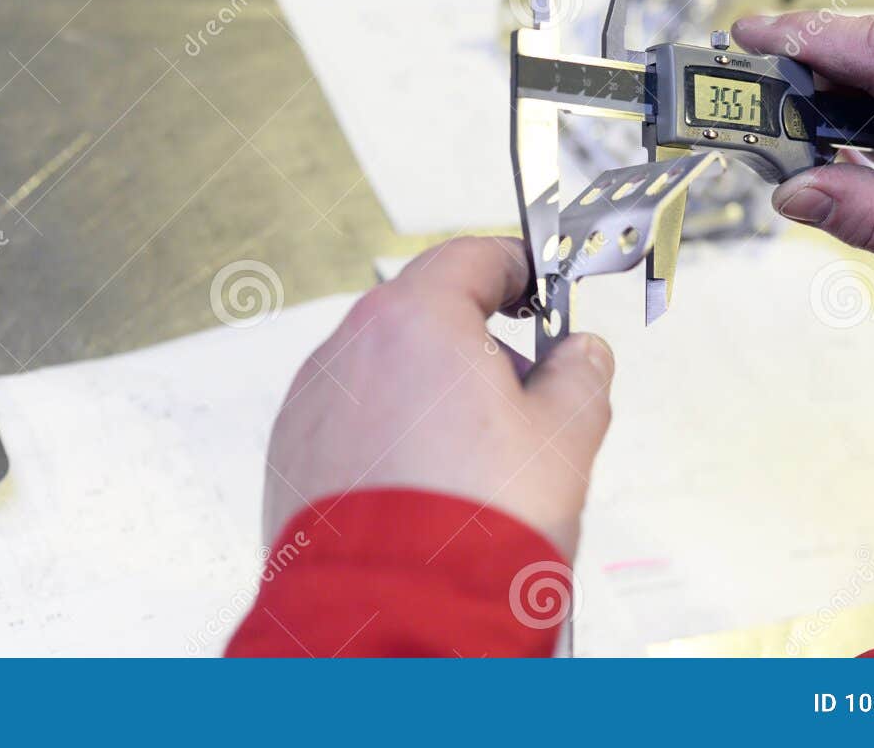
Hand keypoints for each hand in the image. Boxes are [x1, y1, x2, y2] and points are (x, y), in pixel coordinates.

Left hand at [262, 237, 613, 556]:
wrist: (397, 618)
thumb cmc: (471, 528)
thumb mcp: (564, 440)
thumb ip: (580, 377)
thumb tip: (581, 357)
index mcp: (415, 320)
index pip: (473, 256)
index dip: (519, 267)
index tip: (542, 285)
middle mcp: (350, 348)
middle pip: (425, 314)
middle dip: (480, 344)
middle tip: (527, 391)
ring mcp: (313, 402)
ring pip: (385, 371)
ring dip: (432, 394)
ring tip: (478, 459)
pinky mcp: (291, 454)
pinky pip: (351, 421)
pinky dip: (389, 436)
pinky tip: (429, 485)